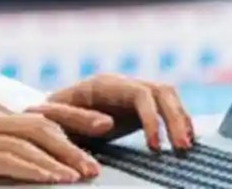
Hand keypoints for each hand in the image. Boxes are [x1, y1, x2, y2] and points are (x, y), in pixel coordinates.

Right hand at [0, 98, 101, 187]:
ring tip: (82, 175)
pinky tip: (52, 179)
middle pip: (43, 125)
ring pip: (31, 142)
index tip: (97, 134)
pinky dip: (35, 169)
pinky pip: (9, 159)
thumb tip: (31, 165)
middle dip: (75, 143)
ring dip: (60, 161)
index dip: (71, 126)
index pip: (39, 116)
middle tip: (97, 162)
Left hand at [32, 73, 194, 152]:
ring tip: (187, 147)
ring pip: (167, 97)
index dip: (152, 118)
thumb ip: (77, 118)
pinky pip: (166, 108)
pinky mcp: (137, 107)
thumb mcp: (55, 118)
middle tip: (182, 147)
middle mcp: (122, 84)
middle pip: (161, 91)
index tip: (155, 146)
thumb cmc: (47, 118)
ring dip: (181, 120)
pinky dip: (178, 122)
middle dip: (175, 118)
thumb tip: (107, 123)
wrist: (45, 116)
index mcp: (103, 85)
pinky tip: (184, 140)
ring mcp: (131, 93)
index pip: (139, 93)